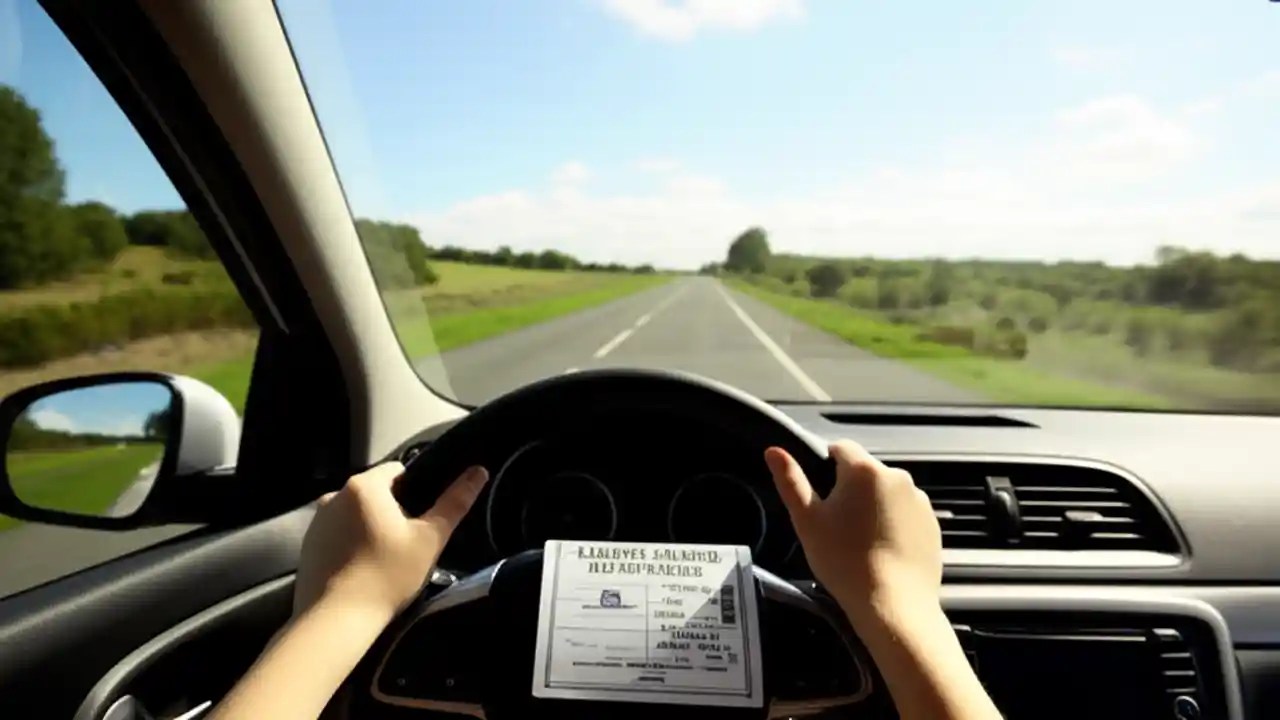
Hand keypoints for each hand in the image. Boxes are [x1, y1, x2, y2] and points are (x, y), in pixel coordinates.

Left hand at [293, 462, 488, 621]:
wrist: (336, 620)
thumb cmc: (387, 575)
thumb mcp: (430, 540)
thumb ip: (455, 503)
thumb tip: (479, 471)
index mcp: (364, 485)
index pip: (399, 471)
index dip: (417, 493)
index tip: (422, 522)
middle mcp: (334, 495)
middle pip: (376, 494)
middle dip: (393, 512)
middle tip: (407, 545)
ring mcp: (316, 521)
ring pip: (356, 514)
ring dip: (370, 528)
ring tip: (384, 561)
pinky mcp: (307, 545)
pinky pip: (338, 534)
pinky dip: (351, 544)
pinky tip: (361, 571)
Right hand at [765, 440, 941, 632]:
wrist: (893, 605)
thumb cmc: (844, 561)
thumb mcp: (807, 521)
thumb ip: (790, 481)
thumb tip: (773, 451)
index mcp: (864, 470)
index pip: (841, 447)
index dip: (826, 466)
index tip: (821, 496)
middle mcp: (898, 477)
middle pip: (866, 471)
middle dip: (851, 489)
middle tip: (838, 524)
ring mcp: (920, 501)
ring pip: (887, 492)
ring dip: (875, 505)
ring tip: (862, 541)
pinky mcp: (933, 524)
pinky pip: (907, 513)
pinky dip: (895, 523)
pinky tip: (884, 550)